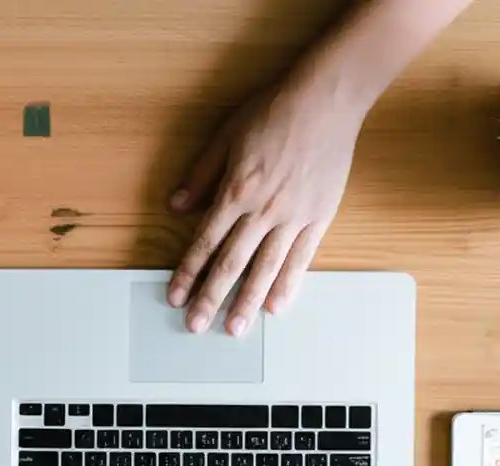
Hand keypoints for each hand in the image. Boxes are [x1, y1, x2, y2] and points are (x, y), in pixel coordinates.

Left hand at [166, 82, 363, 335]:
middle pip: (230, 263)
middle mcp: (262, 210)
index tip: (175, 297)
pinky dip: (288, 285)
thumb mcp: (225, 137)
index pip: (204, 242)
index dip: (187, 273)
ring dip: (247, 302)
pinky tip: (276, 308)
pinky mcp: (318, 218)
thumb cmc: (273, 112)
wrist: (325, 102)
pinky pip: (301, 259)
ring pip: (265, 268)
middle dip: (210, 298)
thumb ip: (200, 175)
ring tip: (235, 329)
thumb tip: (175, 207)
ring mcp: (293, 217)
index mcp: (235, 191)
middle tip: (196, 326)